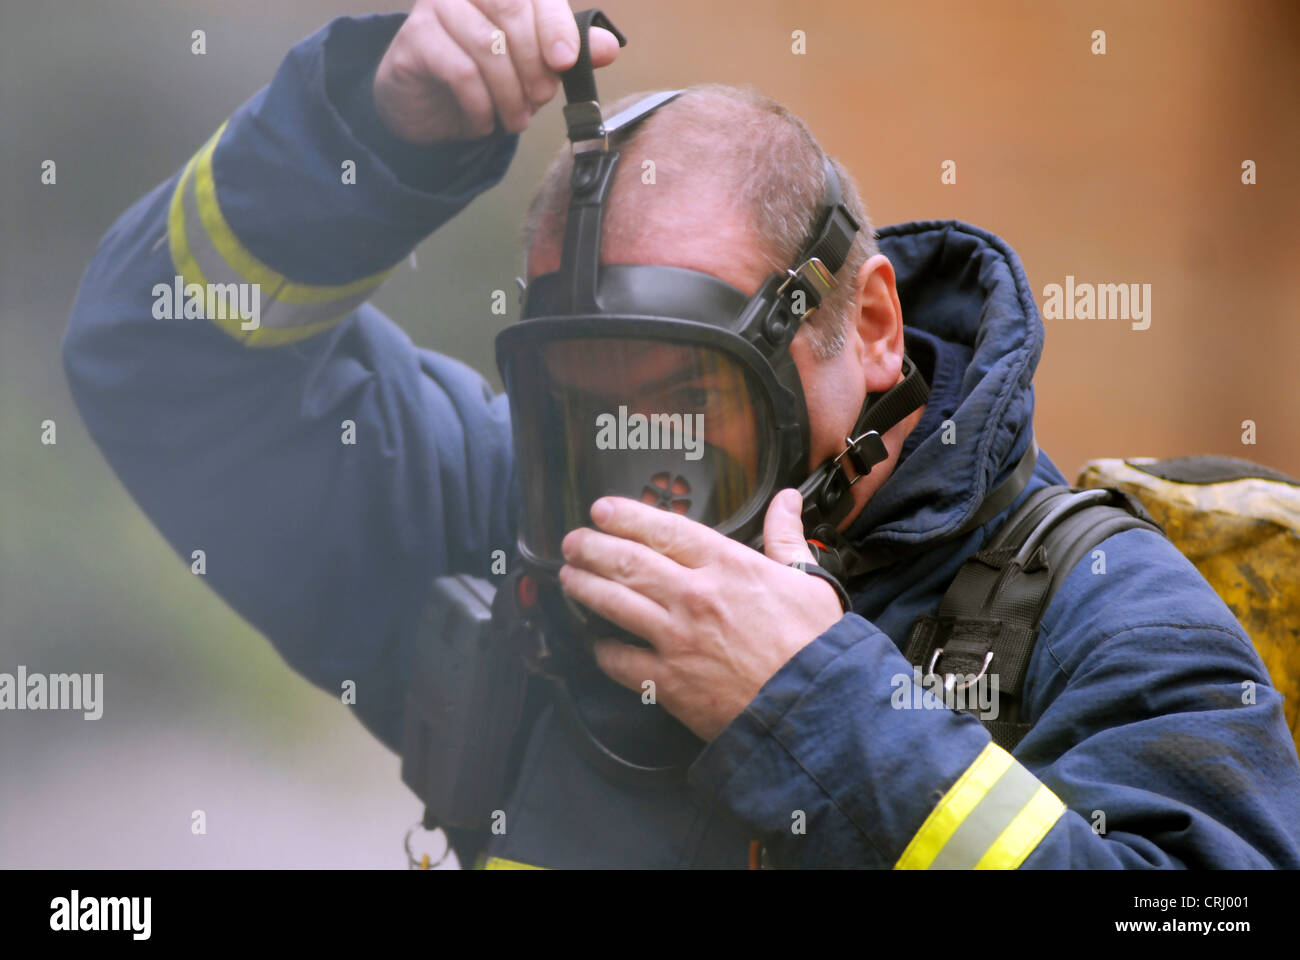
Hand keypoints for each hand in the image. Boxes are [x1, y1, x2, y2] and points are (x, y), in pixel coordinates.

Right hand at [374, 0, 621, 142]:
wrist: (427, 105)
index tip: (565, 63)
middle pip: (512, 13)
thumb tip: (608, 47)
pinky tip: (483, 121)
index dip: (556, 27)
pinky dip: (480, 106)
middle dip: (534, 66)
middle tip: (539, 100)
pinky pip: (461, 72)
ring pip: (488, 47)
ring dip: (509, 94)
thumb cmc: (483, 77)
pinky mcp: (415, 39)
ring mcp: (436, 8)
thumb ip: (568, 52)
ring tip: (514, 120)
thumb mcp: (532, 66)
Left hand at [558, 489, 846, 741]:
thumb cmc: (815, 648)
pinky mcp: (667, 681)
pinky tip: (595, 643)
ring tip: (568, 578)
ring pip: (613, 602)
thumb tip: (788, 501)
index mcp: (727, 565)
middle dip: (591, 547)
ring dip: (584, 587)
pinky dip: (602, 649)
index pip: (664, 528)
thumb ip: (787, 538)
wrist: (813, 709)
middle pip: (626, 561)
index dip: (626, 515)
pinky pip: (619, 660)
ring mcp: (676, 638)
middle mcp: (693, 595)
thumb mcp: (809, 582)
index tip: (602, 509)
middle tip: (573, 541)